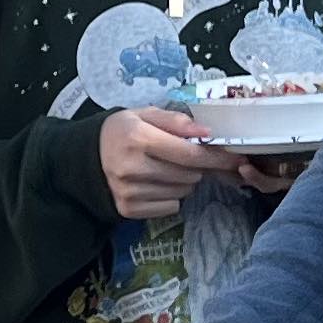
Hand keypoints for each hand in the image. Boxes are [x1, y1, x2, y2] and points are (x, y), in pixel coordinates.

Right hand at [99, 107, 300, 213]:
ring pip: (182, 192)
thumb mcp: (144, 114)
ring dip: (184, 181)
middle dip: (196, 166)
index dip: (216, 156)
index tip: (235, 157)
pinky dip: (171, 196)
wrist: (87, 157)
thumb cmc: (122, 131)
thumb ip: (176, 120)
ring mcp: (129, 191)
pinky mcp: (128, 208)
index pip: (189, 153)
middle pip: (189, 174)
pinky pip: (170, 207)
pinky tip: (156, 183)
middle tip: (186, 157)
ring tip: (166, 169)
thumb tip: (206, 134)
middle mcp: (132, 167)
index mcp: (138, 138)